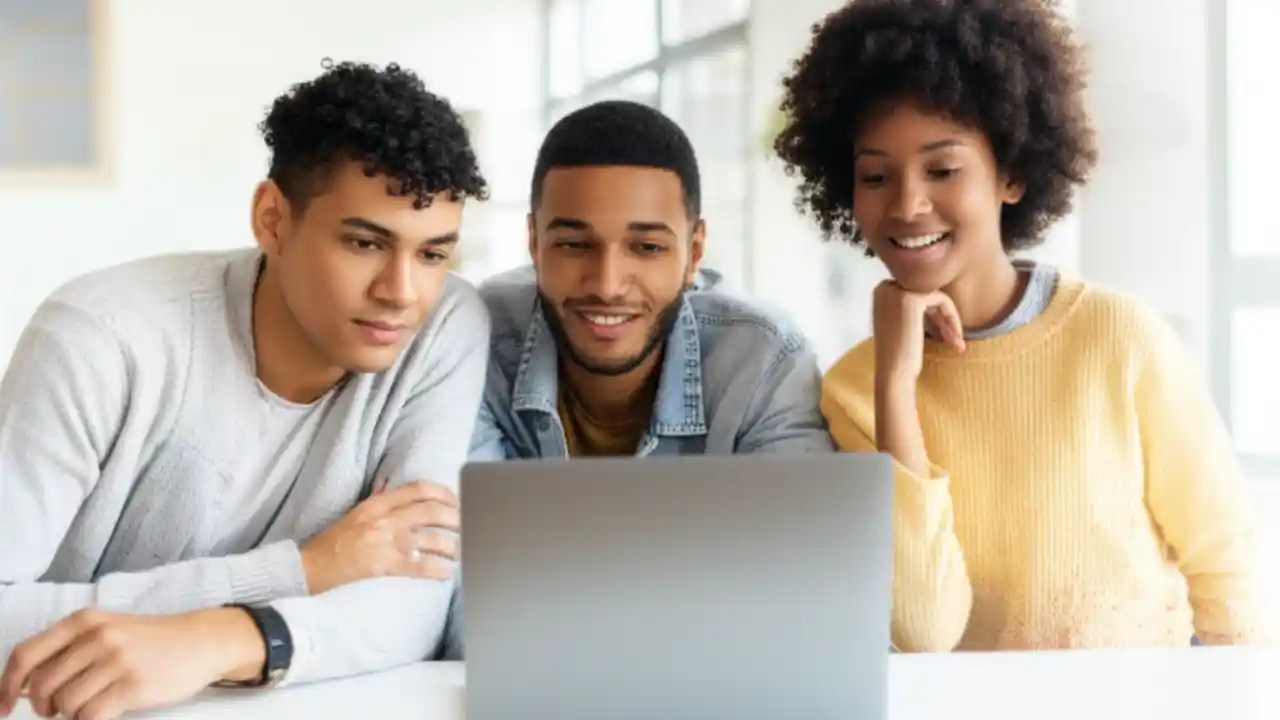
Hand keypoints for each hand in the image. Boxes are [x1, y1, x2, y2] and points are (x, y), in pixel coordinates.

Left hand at [0, 607, 260, 719]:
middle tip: (60, 708)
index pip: (25, 655)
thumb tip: (23, 685)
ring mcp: (117, 660)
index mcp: (85, 620)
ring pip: (66, 704)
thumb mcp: (107, 629)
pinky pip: (90, 717)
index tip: (4, 707)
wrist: (202, 641)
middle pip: (42, 686)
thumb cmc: (150, 641)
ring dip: (73, 714)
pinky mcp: (134, 685)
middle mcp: (98, 636)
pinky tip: (103, 711)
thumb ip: (69, 648)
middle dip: (45, 706)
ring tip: (92, 704)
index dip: (7, 686)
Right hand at [300, 479, 459, 594]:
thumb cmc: (332, 541)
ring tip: (460, 551)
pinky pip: (416, 565)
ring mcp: (383, 542)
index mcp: (377, 504)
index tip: (455, 501)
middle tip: (465, 525)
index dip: (442, 493)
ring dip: (451, 545)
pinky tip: (446, 572)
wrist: (308, 566)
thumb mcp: (354, 513)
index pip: (417, 489)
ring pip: (428, 538)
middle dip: (454, 518)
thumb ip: (376, 498)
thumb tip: (388, 483)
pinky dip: (436, 568)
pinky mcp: (381, 565)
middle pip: (430, 511)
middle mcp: (383, 519)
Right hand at [872, 280, 964, 386]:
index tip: (944, 335)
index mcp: (881, 291)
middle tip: (955, 341)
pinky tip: (954, 338)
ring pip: (937, 296)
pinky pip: (943, 300)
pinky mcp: (912, 299)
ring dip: (950, 320)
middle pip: (928, 294)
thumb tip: (935, 297)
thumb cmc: (898, 355)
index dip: (934, 314)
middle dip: (943, 317)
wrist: (893, 372)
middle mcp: (886, 287)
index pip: (917, 293)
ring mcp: (897, 291)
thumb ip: (909, 307)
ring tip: (956, 343)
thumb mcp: (899, 324)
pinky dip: (952, 318)